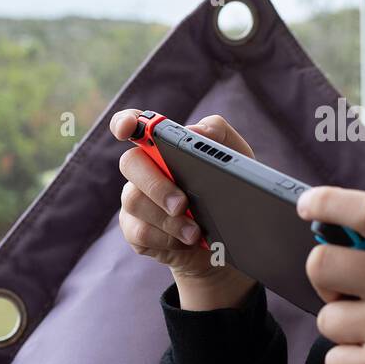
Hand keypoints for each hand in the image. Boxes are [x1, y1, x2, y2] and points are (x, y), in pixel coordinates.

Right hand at [109, 110, 254, 289]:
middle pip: (131, 163)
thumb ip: (219, 134)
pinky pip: (140, 233)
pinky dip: (166, 239)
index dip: (125, 122)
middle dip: (156, 184)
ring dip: (168, 219)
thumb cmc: (230, 191)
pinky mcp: (136, 232)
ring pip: (134, 201)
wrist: (232, 239)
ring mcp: (137, 201)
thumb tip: (197, 131)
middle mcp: (145, 170)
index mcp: (164, 146)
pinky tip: (186, 241)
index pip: (134, 124)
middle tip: (182, 204)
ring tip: (195, 231)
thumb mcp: (238, 160)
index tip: (128, 128)